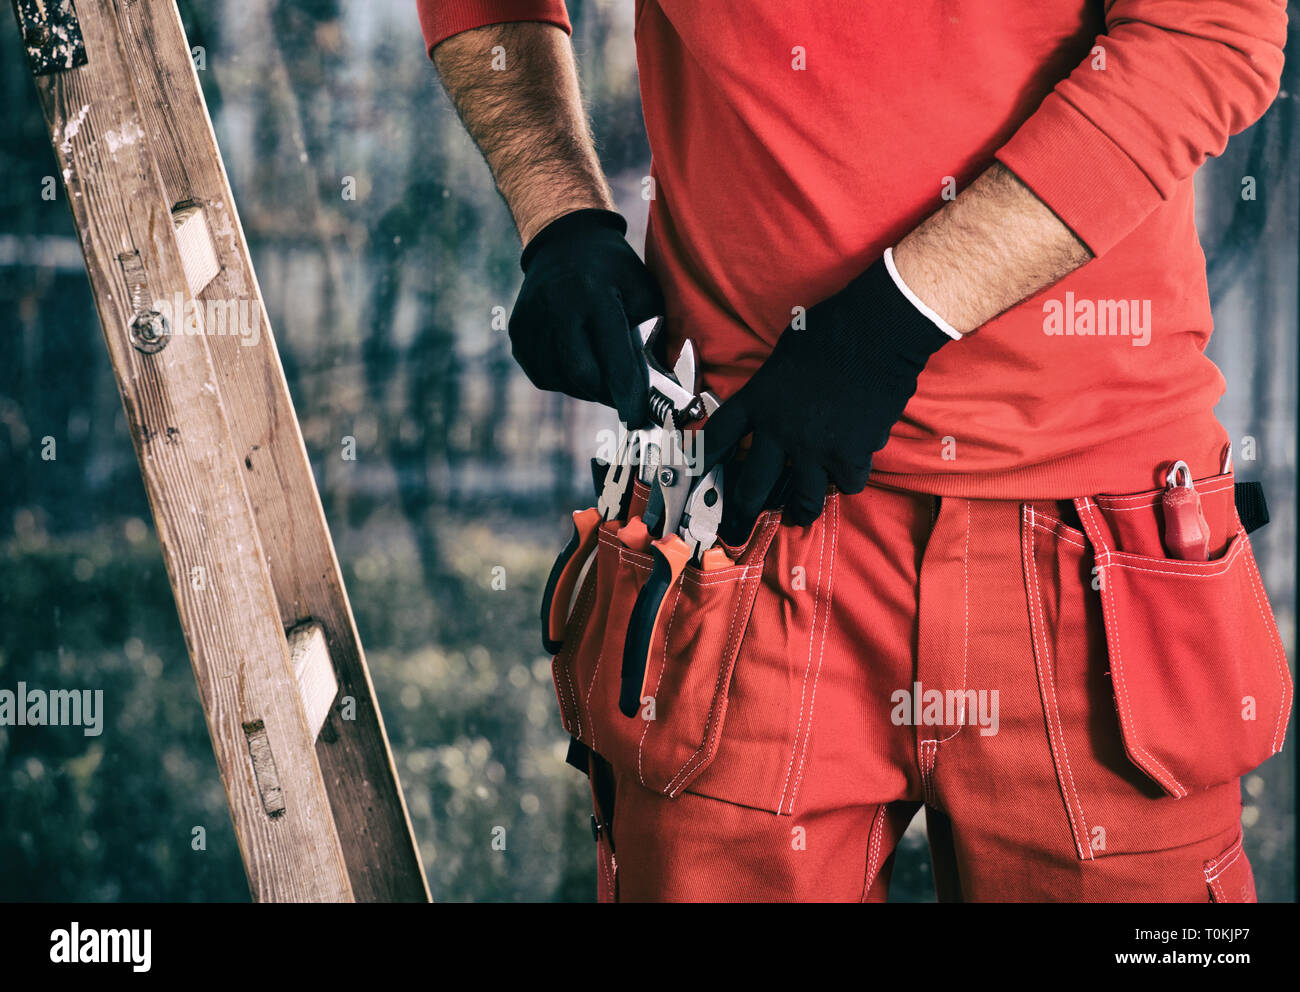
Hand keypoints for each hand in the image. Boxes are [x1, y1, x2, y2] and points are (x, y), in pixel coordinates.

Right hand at [509, 209, 662, 427]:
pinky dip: (566, 380)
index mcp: (595, 294)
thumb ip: (651, 335)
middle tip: (625, 398)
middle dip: (608, 395)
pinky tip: (579, 359)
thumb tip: (662, 387)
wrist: (565, 241)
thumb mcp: (643, 292)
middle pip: (583, 376)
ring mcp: (532, 320)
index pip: (613, 357)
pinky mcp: (518, 333)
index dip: (628, 395)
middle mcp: (557, 306)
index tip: (639, 419)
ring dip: (587, 388)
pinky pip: (544, 376)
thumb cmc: (615, 271)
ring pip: (563, 381)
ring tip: (603, 370)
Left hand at [702, 255, 952, 527]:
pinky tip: (847, 476)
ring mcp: (814, 447)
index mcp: (758, 400)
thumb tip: (777, 400)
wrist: (876, 331)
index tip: (696, 473)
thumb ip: (773, 386)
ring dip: (799, 510)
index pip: (718, 437)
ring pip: (801, 497)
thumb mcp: (783, 355)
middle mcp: (779, 430)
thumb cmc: (831, 329)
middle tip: (736, 531)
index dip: (704, 458)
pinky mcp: (850, 454)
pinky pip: (846, 484)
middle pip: (751, 486)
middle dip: (742, 513)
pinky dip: (847, 481)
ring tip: (798, 517)